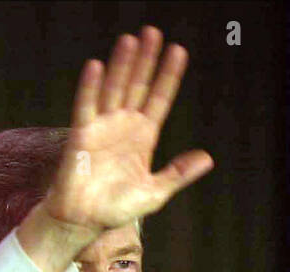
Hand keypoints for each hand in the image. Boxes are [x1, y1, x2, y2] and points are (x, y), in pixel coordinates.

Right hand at [42, 26, 212, 235]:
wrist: (85, 221)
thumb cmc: (116, 208)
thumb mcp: (156, 192)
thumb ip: (178, 173)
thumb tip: (207, 158)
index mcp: (144, 137)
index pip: (159, 98)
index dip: (169, 76)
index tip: (179, 51)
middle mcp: (124, 126)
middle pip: (137, 86)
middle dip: (145, 60)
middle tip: (153, 32)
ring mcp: (102, 127)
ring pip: (114, 89)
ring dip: (121, 65)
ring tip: (130, 40)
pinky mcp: (82, 134)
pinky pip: (86, 106)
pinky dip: (91, 87)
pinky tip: (97, 67)